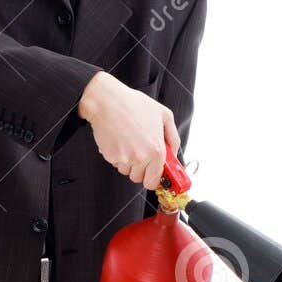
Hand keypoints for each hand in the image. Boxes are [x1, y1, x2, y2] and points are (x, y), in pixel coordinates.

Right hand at [78, 70, 181, 191]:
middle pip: (139, 178)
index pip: (154, 180)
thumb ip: (173, 137)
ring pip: (126, 171)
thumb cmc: (134, 105)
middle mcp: (141, 157)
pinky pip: (116, 163)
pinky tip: (119, 139)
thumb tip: (173, 154)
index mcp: (156, 150)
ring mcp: (124, 158)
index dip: (153, 178)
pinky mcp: (110, 156)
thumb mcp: (164, 115)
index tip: (152, 175)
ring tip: (128, 142)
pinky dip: (117, 155)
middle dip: (140, 169)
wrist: (107, 101)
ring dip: (128, 162)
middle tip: (140, 153)